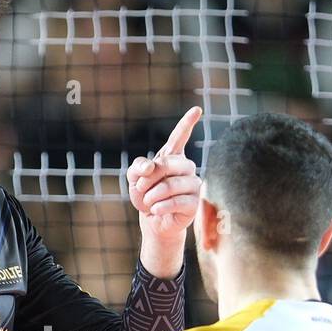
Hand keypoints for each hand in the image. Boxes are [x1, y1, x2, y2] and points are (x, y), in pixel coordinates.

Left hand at [128, 106, 202, 275]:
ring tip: (147, 201)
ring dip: (153, 194)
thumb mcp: (134, 179)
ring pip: (173, 185)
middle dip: (150, 177)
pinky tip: (155, 210)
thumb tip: (151, 166)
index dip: (187, 123)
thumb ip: (138, 167)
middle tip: (139, 188)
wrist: (152, 221)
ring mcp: (193, 185)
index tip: (197, 110)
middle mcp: (186, 169)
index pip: (179, 137)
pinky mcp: (194, 204)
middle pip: (169, 163)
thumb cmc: (145, 196)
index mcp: (172, 158)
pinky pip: (177, 202)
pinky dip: (160, 206)